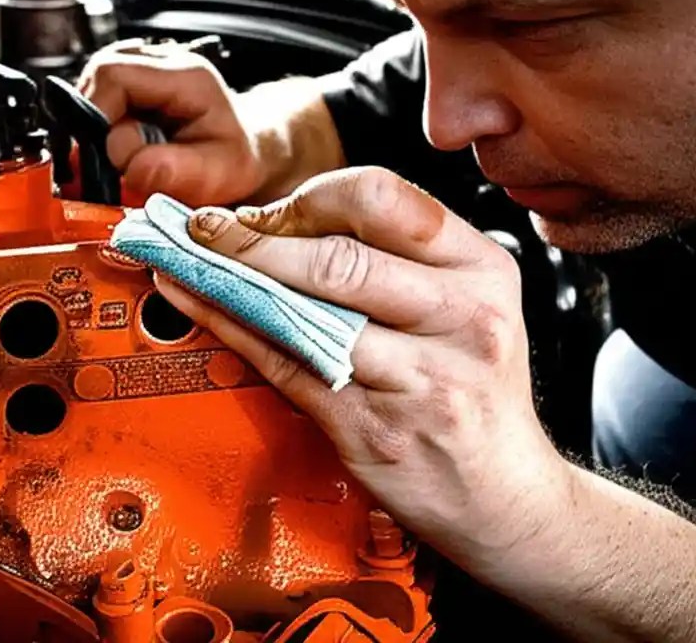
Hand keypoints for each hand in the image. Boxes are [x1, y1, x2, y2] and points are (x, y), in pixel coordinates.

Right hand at [76, 40, 266, 205]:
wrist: (244, 149)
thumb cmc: (232, 159)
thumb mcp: (216, 175)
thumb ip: (174, 172)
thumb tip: (132, 166)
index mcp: (184, 76)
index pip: (114, 75)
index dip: (97, 115)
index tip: (106, 155)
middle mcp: (161, 61)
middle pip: (97, 76)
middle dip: (96, 125)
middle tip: (119, 160)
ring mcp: (144, 66)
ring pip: (93, 87)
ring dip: (99, 128)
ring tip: (130, 153)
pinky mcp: (131, 81)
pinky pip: (98, 97)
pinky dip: (102, 127)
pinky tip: (128, 145)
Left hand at [153, 166, 575, 566]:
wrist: (508, 497)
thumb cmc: (475, 392)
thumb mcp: (467, 307)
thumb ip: (396, 260)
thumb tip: (280, 222)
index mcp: (482, 270)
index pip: (383, 199)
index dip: (307, 198)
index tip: (262, 209)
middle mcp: (461, 320)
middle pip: (338, 259)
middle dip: (252, 239)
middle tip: (203, 229)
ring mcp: (420, 381)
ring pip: (307, 316)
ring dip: (231, 284)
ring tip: (187, 262)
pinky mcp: (376, 431)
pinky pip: (288, 370)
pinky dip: (235, 333)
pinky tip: (203, 309)